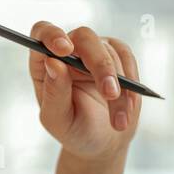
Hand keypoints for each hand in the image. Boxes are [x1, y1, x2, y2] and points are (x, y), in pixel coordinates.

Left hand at [28, 22, 140, 161]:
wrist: (101, 141)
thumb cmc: (73, 129)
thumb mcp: (58, 120)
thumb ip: (54, 92)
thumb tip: (53, 62)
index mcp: (44, 62)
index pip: (42, 32)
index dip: (52, 35)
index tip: (64, 50)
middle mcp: (69, 51)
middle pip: (84, 37)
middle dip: (100, 65)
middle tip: (110, 94)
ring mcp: (94, 50)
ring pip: (110, 53)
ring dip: (120, 89)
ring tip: (118, 122)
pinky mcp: (117, 55)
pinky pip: (127, 60)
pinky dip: (131, 87)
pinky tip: (127, 112)